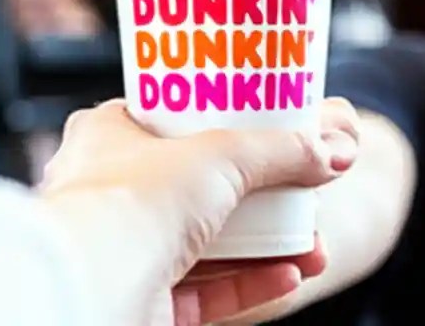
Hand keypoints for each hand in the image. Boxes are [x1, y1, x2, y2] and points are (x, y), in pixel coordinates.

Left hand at [37, 98, 359, 325]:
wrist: (97, 288)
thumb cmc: (130, 202)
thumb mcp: (222, 153)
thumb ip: (280, 150)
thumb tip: (328, 152)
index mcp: (108, 137)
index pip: (168, 121)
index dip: (217, 123)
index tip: (263, 129)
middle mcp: (112, 194)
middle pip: (198, 188)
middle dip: (262, 196)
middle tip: (302, 192)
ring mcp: (127, 251)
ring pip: (209, 245)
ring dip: (268, 246)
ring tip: (314, 246)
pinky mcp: (143, 302)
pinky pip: (207, 291)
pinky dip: (251, 283)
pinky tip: (290, 274)